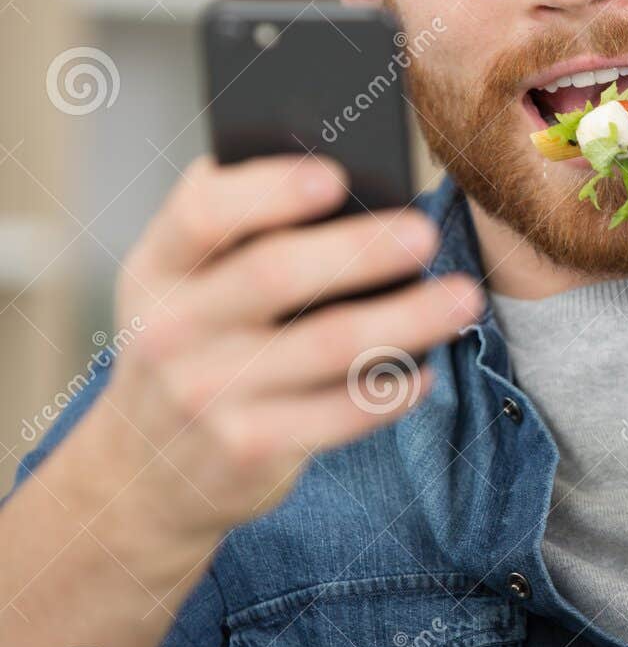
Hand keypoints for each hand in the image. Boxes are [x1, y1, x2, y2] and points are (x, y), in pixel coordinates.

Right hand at [102, 155, 481, 546]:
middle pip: (275, 274)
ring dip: (406, 319)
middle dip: (360, 250)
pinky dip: (390, 392)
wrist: (146, 471)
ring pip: (327, 346)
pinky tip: (426, 370)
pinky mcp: (248, 450)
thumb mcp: (183, 285)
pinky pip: (339, 415)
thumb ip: (238, 230)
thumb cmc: (194, 344)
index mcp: (158, 267)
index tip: (336, 175)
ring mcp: (207, 395)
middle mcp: (171, 330)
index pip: (204, 214)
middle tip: (425, 232)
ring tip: (462, 297)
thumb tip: (352, 180)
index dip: (269, 191)